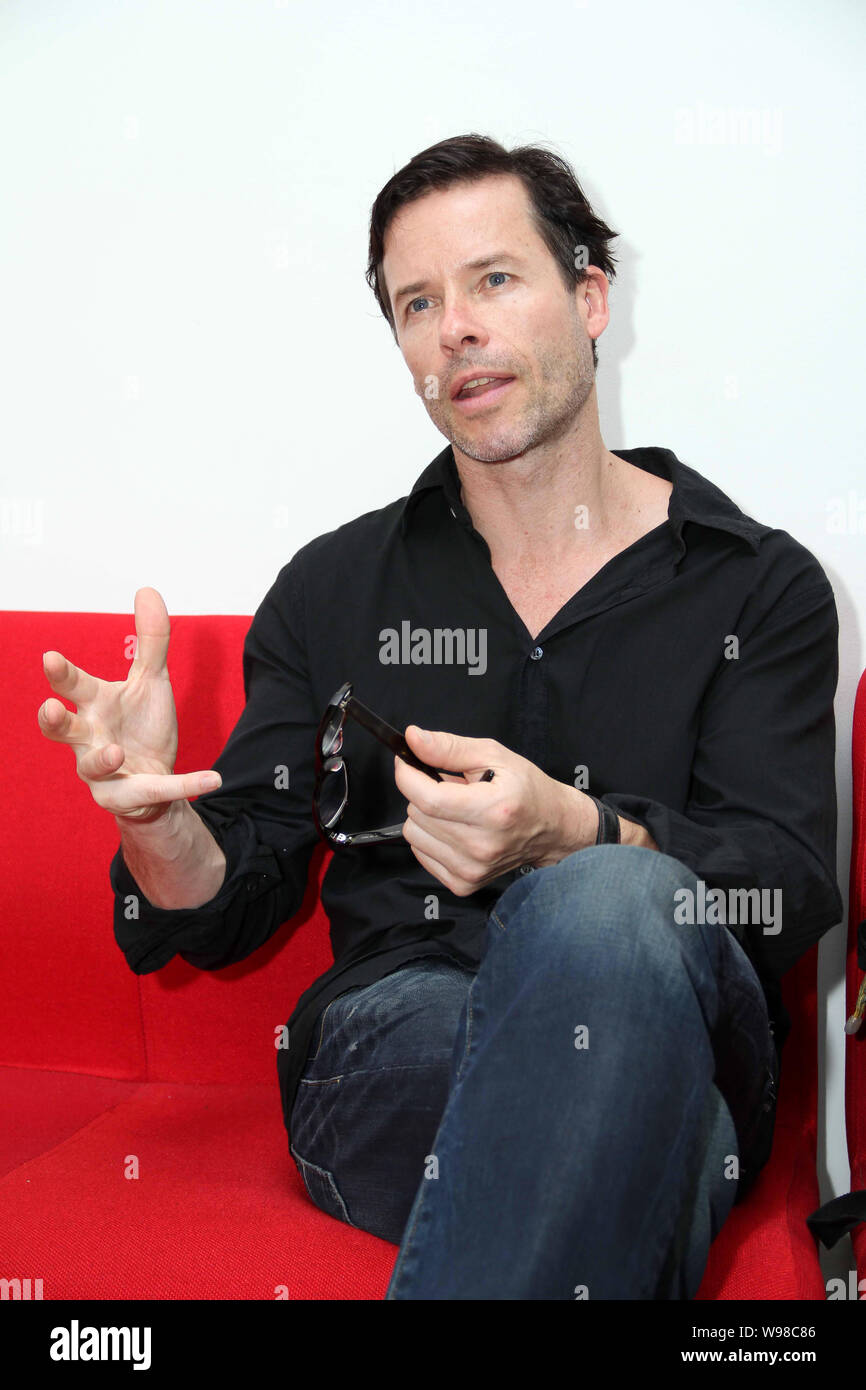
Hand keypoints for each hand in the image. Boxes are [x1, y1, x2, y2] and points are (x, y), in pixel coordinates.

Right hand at [38, 586, 221, 824]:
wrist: (155, 778)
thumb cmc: (141, 725)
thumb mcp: (150, 680)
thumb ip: (149, 641)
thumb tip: (147, 590)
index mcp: (94, 705)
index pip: (72, 686)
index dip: (61, 674)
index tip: (52, 657)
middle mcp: (90, 738)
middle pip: (62, 729)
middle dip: (53, 720)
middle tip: (50, 707)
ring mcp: (102, 771)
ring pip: (91, 768)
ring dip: (102, 760)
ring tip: (118, 752)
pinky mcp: (126, 797)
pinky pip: (154, 792)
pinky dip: (185, 785)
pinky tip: (212, 778)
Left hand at [394, 724, 596, 896]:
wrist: (552, 829)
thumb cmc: (527, 790)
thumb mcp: (494, 755)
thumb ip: (449, 747)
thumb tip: (413, 738)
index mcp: (492, 810)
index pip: (429, 798)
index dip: (408, 775)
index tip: (407, 763)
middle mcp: (481, 845)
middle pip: (417, 814)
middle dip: (424, 793)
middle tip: (451, 788)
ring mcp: (472, 869)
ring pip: (414, 835)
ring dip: (426, 816)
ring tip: (456, 809)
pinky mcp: (464, 883)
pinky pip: (421, 854)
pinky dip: (431, 837)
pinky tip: (455, 829)